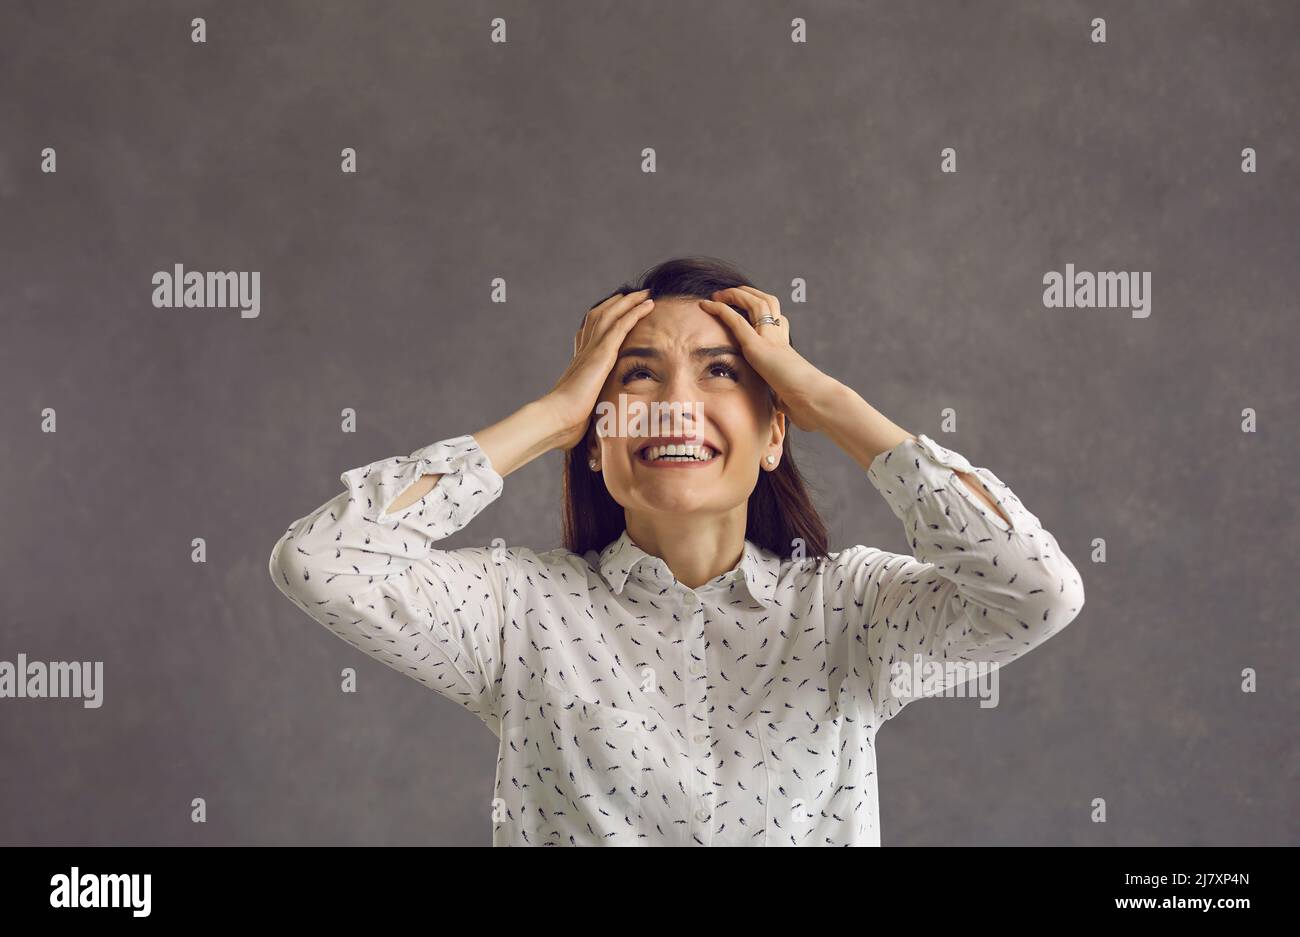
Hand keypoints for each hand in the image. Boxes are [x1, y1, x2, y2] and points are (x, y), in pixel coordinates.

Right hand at [538, 289, 656, 450]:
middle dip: (616, 304)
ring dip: (628, 302)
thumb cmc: (565, 424)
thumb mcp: (582, 415)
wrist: (556, 419)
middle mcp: (584, 351)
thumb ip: (591, 413)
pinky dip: (634, 312)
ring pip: (611, 315)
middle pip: (600, 317)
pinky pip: (621, 325)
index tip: (615, 312)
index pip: (591, 334)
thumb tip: (596, 435)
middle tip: (633, 295)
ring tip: (644, 293)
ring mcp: (591, 350)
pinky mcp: (601, 353)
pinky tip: (647, 304)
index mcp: (579, 363)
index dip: (603, 320)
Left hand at [697, 286, 839, 432]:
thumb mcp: (789, 399)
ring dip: (735, 295)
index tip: (746, 310)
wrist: (816, 401)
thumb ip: (782, 398)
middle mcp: (779, 338)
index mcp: (786, 349)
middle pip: (768, 303)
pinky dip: (720, 309)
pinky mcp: (758, 347)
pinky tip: (707, 304)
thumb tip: (782, 409)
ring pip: (755, 303)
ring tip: (718, 294)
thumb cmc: (807, 406)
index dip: (762, 311)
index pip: (777, 321)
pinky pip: (736, 320)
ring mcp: (770, 339)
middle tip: (729, 294)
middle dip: (748, 294)